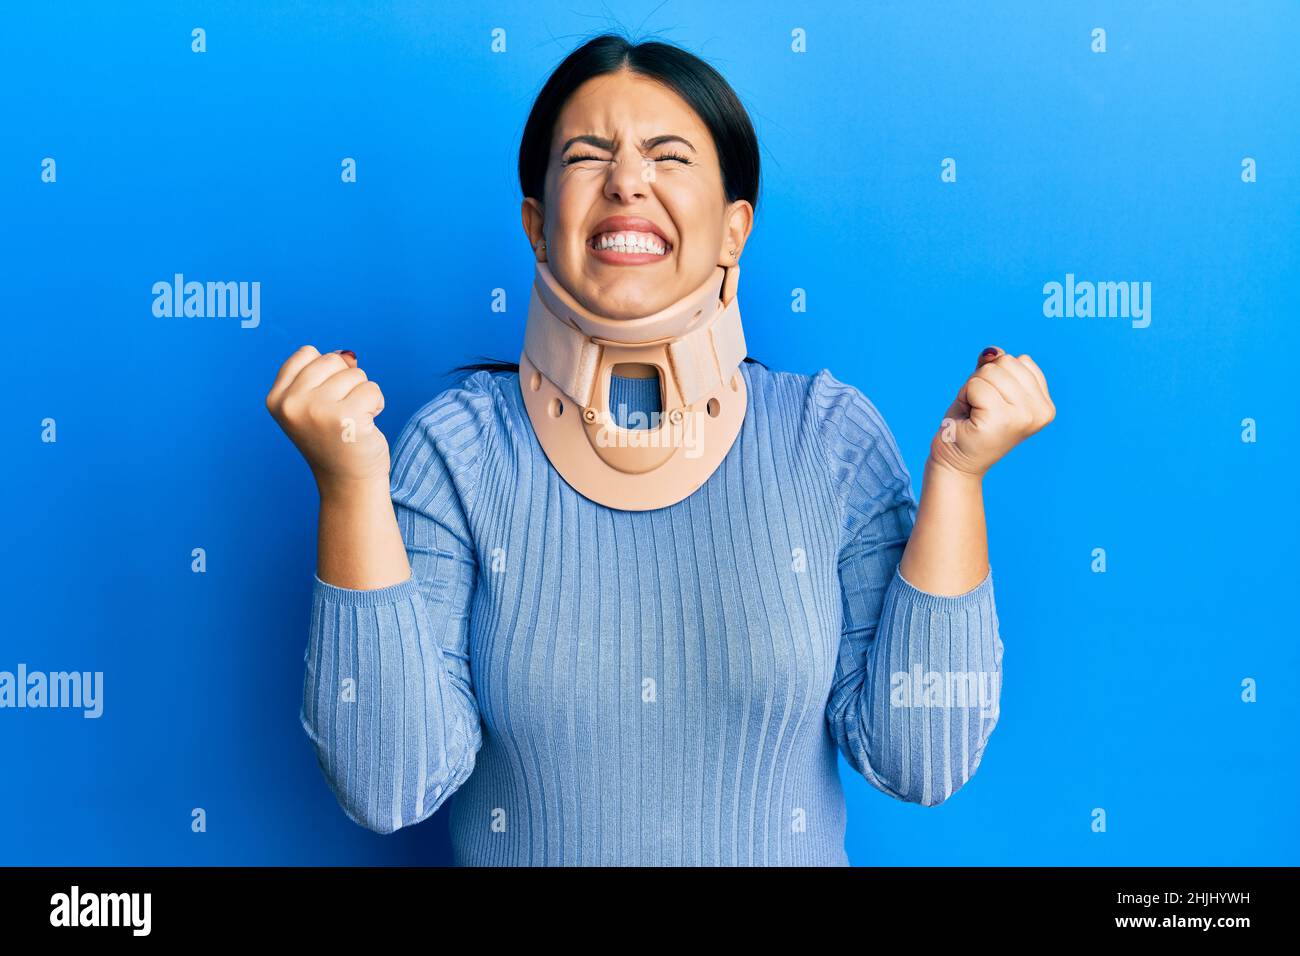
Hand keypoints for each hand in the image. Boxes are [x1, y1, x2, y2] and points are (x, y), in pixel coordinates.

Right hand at [265, 346, 390, 492]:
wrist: (347, 481)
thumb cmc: (334, 438)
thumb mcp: (314, 402)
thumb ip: (323, 373)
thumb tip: (348, 355)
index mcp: (276, 398)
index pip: (307, 353)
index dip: (326, 372)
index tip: (326, 401)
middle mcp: (291, 404)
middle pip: (332, 360)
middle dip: (347, 381)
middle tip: (342, 413)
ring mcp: (316, 410)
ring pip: (355, 374)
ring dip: (362, 394)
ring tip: (353, 420)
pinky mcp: (345, 418)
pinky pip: (372, 389)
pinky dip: (377, 404)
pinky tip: (366, 425)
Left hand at [929, 346, 1054, 479]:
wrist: (956, 462)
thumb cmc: (971, 424)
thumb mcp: (988, 388)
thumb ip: (995, 366)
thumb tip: (993, 351)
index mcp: (1045, 405)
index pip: (1020, 361)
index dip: (996, 377)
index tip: (992, 404)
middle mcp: (1041, 411)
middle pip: (1006, 362)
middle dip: (983, 380)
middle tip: (979, 408)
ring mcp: (1024, 416)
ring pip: (990, 371)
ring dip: (972, 389)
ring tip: (974, 413)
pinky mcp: (1001, 419)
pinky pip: (976, 385)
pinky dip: (965, 396)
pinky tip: (969, 417)